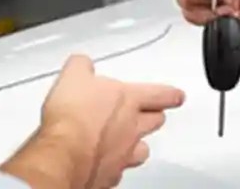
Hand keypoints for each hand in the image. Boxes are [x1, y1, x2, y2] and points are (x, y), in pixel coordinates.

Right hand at [32, 54, 184, 187]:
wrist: (62, 153)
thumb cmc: (72, 116)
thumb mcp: (73, 77)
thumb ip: (82, 67)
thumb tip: (82, 63)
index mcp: (128, 99)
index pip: (159, 94)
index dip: (169, 94)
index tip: (177, 95)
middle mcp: (131, 128)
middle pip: (155, 121)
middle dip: (155, 116)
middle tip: (156, 114)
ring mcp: (123, 154)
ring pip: (142, 150)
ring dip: (139, 145)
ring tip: (134, 142)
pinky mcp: (108, 176)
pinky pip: (118, 171)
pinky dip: (114, 166)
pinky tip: (104, 163)